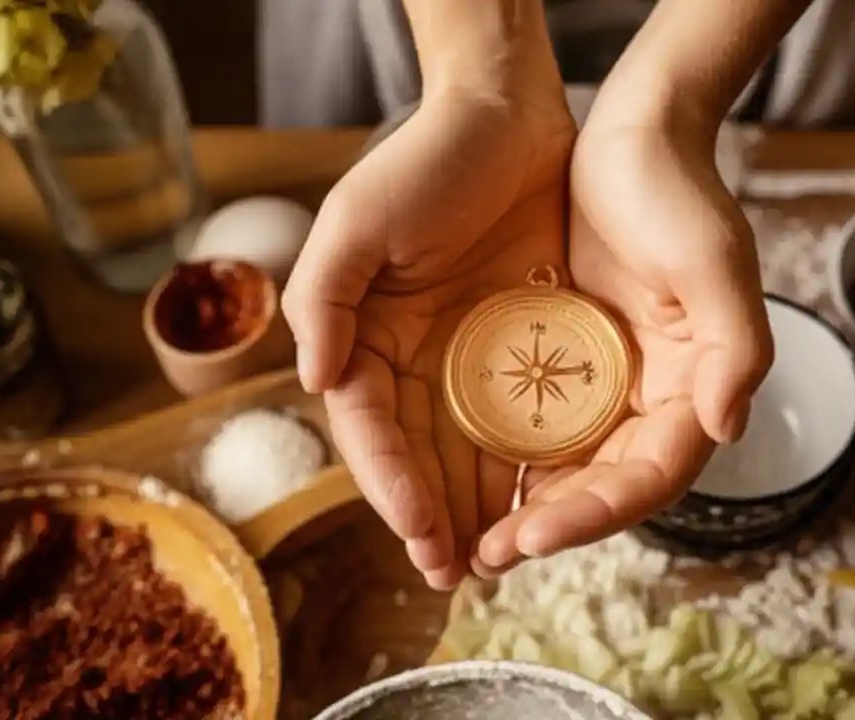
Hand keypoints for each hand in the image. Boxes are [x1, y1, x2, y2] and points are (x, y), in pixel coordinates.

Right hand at [282, 90, 574, 589]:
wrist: (507, 114)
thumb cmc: (424, 161)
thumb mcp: (358, 220)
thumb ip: (323, 298)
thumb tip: (316, 382)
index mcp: (367, 337)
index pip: (371, 427)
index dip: (389, 483)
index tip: (418, 530)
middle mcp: (413, 356)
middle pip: (419, 453)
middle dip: (432, 517)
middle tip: (454, 575)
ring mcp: (469, 356)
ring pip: (469, 448)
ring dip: (476, 507)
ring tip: (492, 561)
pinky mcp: (523, 345)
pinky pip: (523, 415)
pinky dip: (526, 461)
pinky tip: (539, 502)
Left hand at [475, 118, 774, 571]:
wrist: (634, 137)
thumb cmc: (677, 193)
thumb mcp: (714, 262)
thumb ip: (735, 347)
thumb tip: (725, 430)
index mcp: (696, 388)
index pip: (652, 477)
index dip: (596, 514)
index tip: (532, 534)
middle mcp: (655, 400)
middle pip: (606, 488)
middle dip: (551, 527)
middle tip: (485, 556)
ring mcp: (610, 386)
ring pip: (569, 470)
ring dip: (524, 509)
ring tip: (467, 542)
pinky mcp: (570, 364)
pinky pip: (539, 428)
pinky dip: (507, 460)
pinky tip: (462, 480)